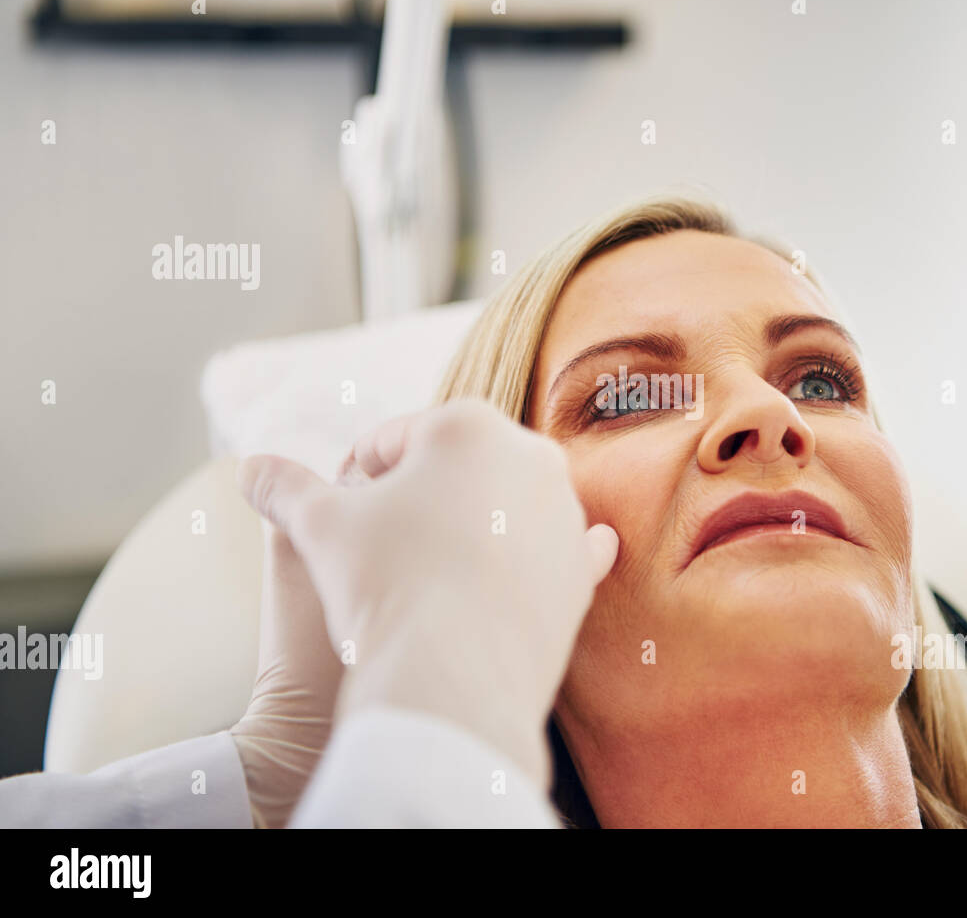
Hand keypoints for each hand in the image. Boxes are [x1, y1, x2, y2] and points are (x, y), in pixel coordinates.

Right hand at [237, 399, 618, 788]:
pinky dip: (537, 557)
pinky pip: (561, 553)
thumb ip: (281, 487)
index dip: (356, 478)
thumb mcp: (316, 526)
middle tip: (383, 546)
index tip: (342, 515)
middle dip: (418, 499)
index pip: (393, 442)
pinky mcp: (582, 569)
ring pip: (502, 508)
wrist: (449, 679)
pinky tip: (519, 564)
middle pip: (454, 470)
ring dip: (470, 528)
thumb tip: (248, 467)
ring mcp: (564, 512)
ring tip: (428, 575)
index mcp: (467, 423)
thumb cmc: (381, 586)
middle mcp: (531, 455)